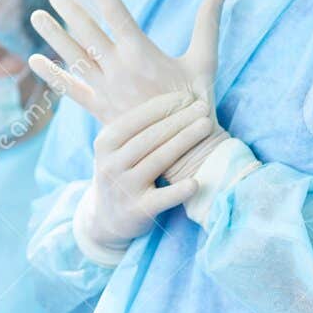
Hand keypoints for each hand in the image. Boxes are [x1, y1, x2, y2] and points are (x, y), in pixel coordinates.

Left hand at [27, 0, 222, 124]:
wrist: (186, 150)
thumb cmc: (198, 104)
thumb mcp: (205, 61)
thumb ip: (207, 25)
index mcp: (142, 54)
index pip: (118, 15)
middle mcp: (119, 70)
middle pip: (88, 34)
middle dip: (71, 11)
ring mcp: (106, 90)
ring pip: (74, 58)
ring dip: (54, 36)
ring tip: (36, 16)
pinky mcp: (99, 109)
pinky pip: (70, 89)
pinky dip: (52, 75)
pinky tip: (34, 60)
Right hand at [76, 92, 210, 253]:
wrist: (105, 218)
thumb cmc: (120, 172)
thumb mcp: (114, 149)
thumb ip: (133, 127)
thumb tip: (166, 93)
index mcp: (105, 143)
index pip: (136, 119)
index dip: (163, 106)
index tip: (187, 96)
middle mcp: (111, 164)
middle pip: (150, 137)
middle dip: (179, 119)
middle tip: (203, 107)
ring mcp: (124, 188)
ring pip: (159, 160)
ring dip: (186, 141)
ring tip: (208, 126)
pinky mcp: (138, 211)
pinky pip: (162, 198)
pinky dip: (179, 191)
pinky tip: (196, 182)